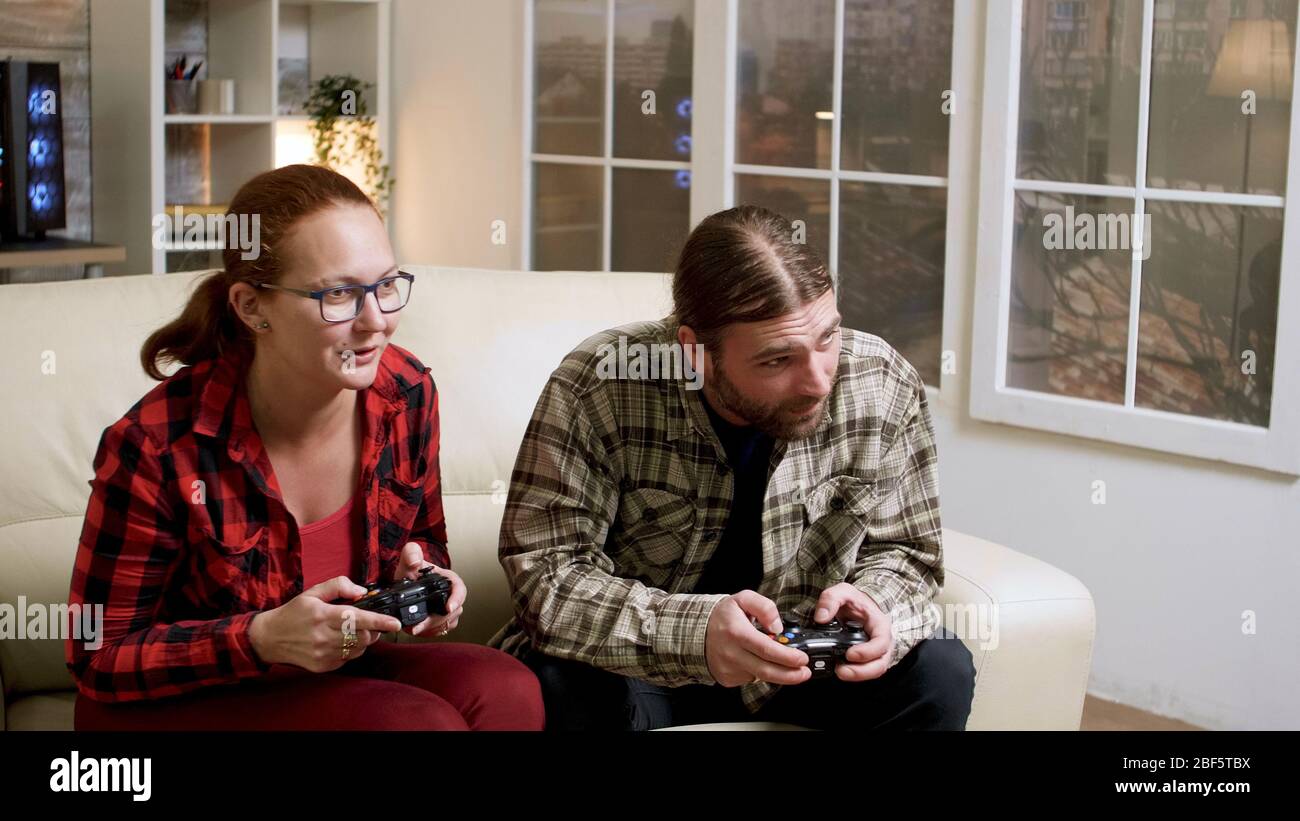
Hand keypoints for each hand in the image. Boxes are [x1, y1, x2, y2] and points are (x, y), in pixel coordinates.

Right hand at [249, 576, 401, 671]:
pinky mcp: (322, 666)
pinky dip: (350, 650)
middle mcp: (323, 636)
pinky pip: (347, 659)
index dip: (380, 621)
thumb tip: (361, 591)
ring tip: (353, 631)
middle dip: (373, 629)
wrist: (269, 638)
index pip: (358, 619)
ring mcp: (322, 654)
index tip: (395, 623)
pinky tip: (340, 641)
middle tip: (370, 622)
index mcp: (322, 615)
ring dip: (363, 640)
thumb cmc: (293, 613)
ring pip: (358, 649)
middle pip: (363, 636)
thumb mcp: (312, 592)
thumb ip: (338, 586)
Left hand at [393, 541, 466, 637]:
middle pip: (452, 611)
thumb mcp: (409, 557)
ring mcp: (449, 609)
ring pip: (447, 623)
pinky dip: (430, 632)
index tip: (448, 608)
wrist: (406, 582)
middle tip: (418, 626)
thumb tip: (415, 562)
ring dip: (431, 628)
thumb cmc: (411, 569)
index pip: (460, 589)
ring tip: (414, 628)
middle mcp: (452, 595)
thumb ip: (411, 553)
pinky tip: (418, 630)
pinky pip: (441, 629)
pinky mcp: (442, 620)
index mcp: (449, 579)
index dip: (456, 598)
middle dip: (435, 620)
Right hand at [705, 590, 810, 687]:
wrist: (697, 631)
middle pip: (766, 670)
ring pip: (760, 676)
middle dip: (790, 675)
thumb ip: (764, 607)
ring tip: (789, 668)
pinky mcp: (727, 678)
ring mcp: (728, 668)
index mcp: (737, 632)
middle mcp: (731, 653)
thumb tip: (777, 627)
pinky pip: (750, 678)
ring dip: (778, 674)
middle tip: (804, 673)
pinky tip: (758, 661)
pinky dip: (759, 671)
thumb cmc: (723, 615)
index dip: (787, 657)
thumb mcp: (743, 599)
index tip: (802, 658)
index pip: (766, 649)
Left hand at [812, 583, 894, 681]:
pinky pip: (864, 671)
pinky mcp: (866, 660)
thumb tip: (821, 617)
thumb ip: (831, 600)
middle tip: (841, 671)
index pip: (881, 643)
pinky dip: (853, 674)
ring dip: (856, 675)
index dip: (868, 652)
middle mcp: (882, 642)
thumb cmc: (856, 601)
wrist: (860, 605)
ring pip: (873, 671)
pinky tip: (839, 670)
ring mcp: (875, 653)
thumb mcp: (843, 591)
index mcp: (880, 625)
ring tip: (838, 671)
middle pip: (880, 664)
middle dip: (861, 672)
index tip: (850, 654)